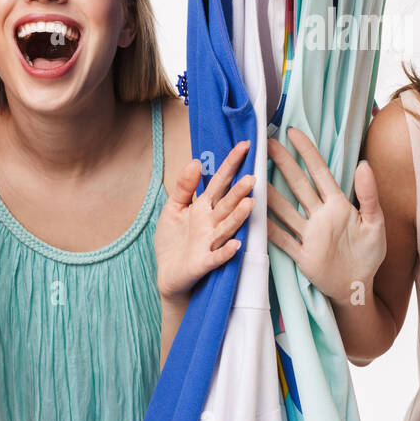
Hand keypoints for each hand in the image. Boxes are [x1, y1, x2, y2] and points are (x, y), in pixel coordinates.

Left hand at [154, 141, 254, 302]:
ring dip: (237, 217)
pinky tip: (235, 245)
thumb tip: (195, 162)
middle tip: (252, 178)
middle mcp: (211, 223)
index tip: (244, 146)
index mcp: (204, 207)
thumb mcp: (173, 209)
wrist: (168, 275)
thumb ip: (184, 186)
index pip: (220, 181)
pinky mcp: (204, 262)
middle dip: (238, 191)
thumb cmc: (173, 242)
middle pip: (227, 203)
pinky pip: (217, 256)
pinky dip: (225, 251)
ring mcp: (210, 242)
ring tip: (249, 204)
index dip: (231, 164)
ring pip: (227, 227)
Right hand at [265, 127, 385, 304]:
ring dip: (270, 193)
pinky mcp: (301, 254)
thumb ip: (369, 195)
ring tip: (254, 175)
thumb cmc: (370, 254)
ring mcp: (308, 234)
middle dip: (283, 163)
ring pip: (285, 208)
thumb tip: (363, 164)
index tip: (292, 132)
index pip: (320, 173)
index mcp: (338, 204)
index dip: (307, 152)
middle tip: (266, 143)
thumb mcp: (375, 223)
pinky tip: (254, 215)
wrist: (358, 287)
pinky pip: (282, 238)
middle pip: (298, 184)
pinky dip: (269, 228)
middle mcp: (319, 215)